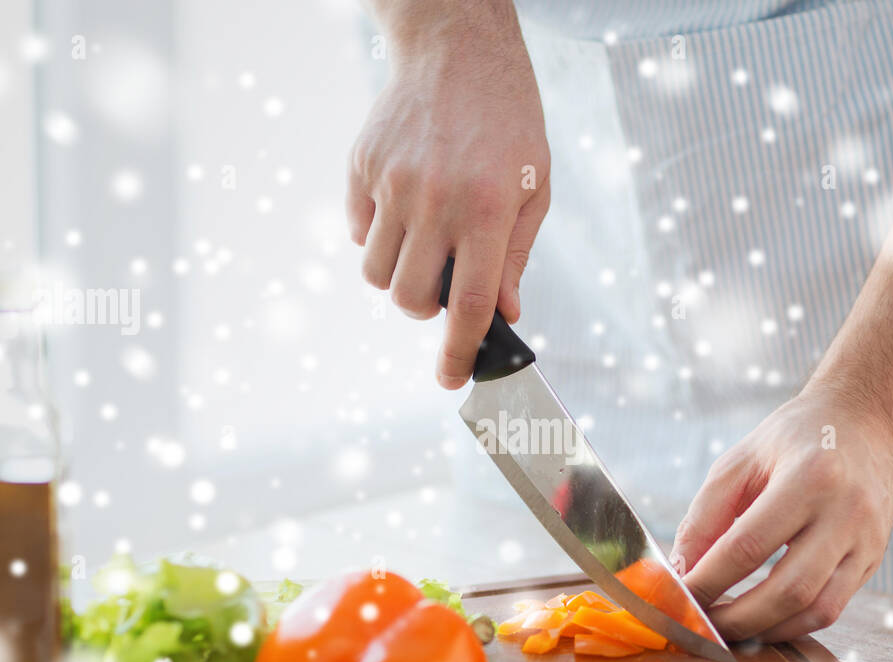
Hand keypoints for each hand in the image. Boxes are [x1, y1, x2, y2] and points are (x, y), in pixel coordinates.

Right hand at [347, 4, 549, 387]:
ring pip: (376, 273)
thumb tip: (503, 315)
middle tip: (444, 284)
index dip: (459, 352)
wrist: (458, 50)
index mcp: (486, 210)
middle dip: (425, 309)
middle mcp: (435, 200)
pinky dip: (378, 237)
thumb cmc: (508, 124)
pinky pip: (358, 231)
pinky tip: (405, 206)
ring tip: (424, 243)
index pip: (468, 304)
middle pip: (409, 299)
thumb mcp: (534, 188)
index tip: (452, 381)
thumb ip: (515, 256)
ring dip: (399, 276)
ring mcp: (392, 182)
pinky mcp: (362, 167)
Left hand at [672, 385, 892, 642]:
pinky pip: (832, 609)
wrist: (867, 420)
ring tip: (727, 629)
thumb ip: (706, 516)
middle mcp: (846, 513)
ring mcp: (867, 540)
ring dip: (765, 630)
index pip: (747, 547)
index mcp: (810, 477)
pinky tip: (761, 620)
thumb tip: (683, 572)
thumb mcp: (741, 461)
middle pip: (787, 590)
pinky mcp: (873, 559)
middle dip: (736, 619)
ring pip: (816, 611)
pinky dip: (792, 624)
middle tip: (700, 626)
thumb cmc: (796, 437)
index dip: (708, 581)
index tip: (678, 599)